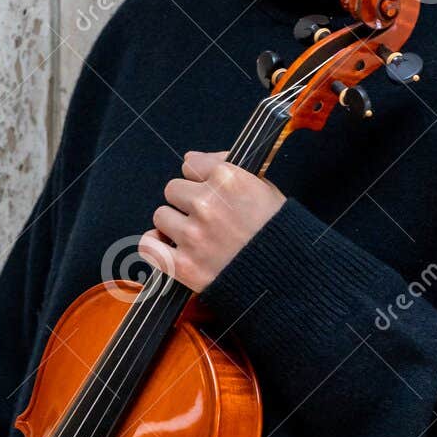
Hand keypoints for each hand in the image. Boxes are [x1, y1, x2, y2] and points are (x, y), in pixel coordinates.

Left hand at [140, 149, 284, 292]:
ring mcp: (193, 235)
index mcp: (228, 179)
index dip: (200, 179)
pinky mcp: (183, 265)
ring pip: (161, 215)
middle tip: (205, 216)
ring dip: (174, 224)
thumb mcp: (264, 189)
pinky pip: (149, 247)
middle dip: (187, 201)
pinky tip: (167, 246)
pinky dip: (154, 246)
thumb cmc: (279, 233)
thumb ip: (227, 167)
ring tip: (196, 235)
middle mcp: (207, 204)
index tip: (208, 190)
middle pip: (173, 189)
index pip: (191, 165)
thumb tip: (192, 159)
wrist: (287, 278)